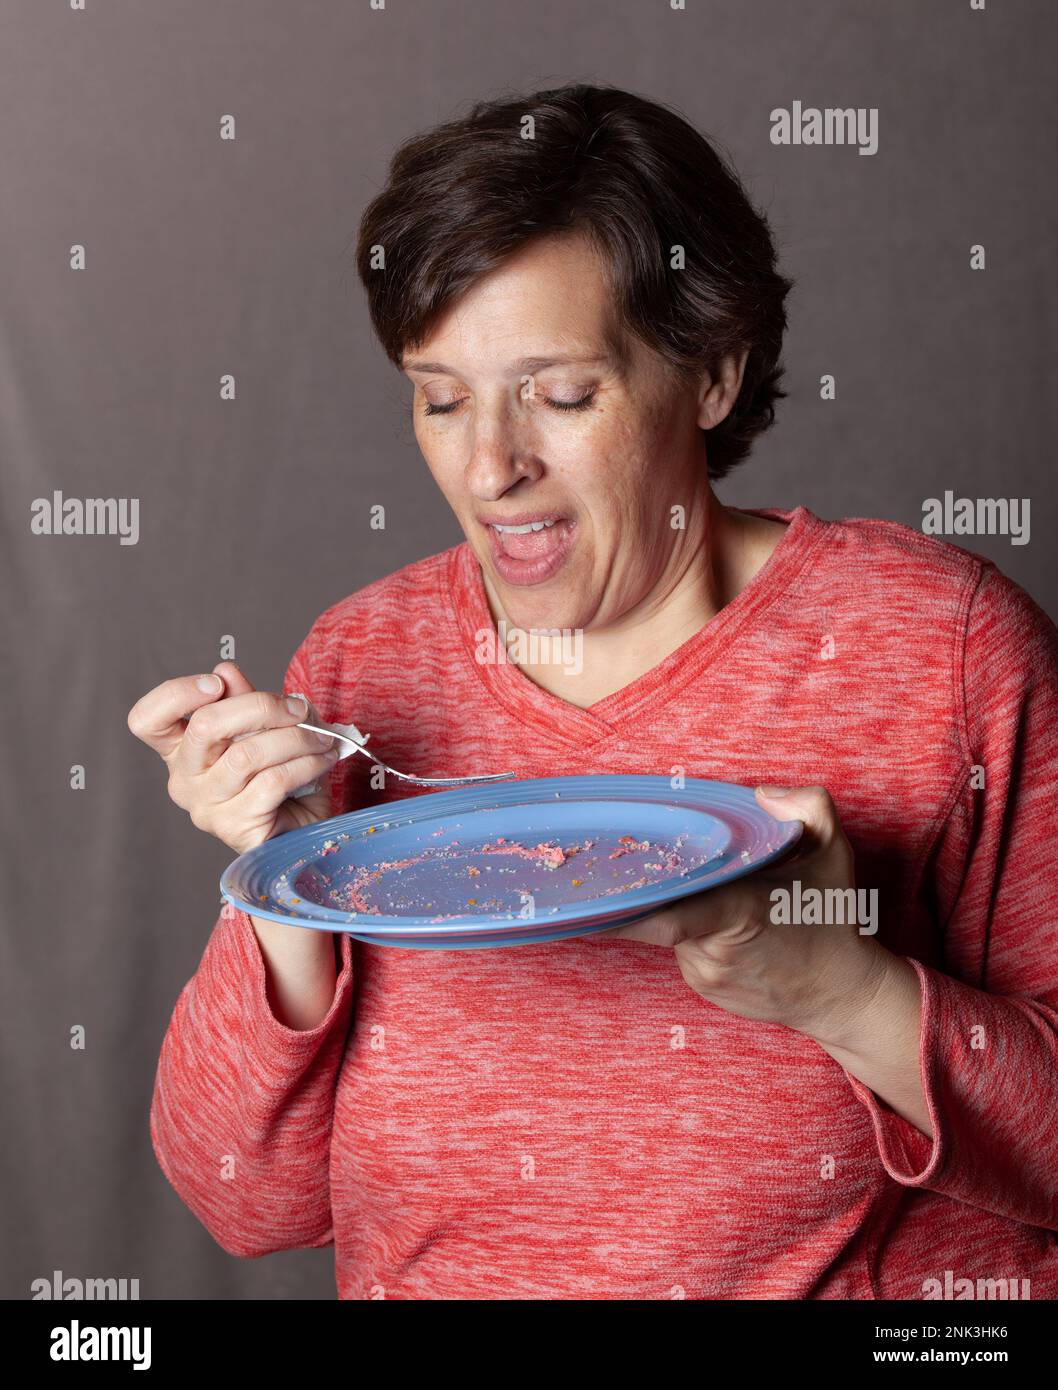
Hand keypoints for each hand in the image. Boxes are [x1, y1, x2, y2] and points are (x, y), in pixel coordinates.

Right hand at [127, 660, 339, 854]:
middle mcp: (184, 780)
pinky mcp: (236, 828)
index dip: (176, 694)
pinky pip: (272, 782)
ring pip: (246, 755)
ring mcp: (206, 808)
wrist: (306, 829)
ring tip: (320, 739)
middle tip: (298, 709)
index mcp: (181, 751)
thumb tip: (225, 670)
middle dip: (261, 707)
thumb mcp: (263, 730)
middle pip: (205, 726)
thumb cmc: (282, 777)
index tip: (218, 684)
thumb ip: (242, 700)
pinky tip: (322, 760)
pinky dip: (306, 764)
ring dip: (295, 739)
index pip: (146, 721)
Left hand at [587, 785, 892, 1042]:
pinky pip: (682, 946)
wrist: (843, 996)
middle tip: (637, 866)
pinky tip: (729, 928)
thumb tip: (761, 794)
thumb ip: (809, 806)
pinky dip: (693, 929)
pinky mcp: (702, 987)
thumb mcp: (835, 853)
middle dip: (650, 888)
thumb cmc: (834, 921)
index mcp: (738, 911)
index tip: (595, 895)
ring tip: (723, 898)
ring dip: (682, 905)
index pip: (669, 915)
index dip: (628, 908)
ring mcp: (704, 973)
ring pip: (670, 925)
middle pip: (662, 909)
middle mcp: (713, 949)